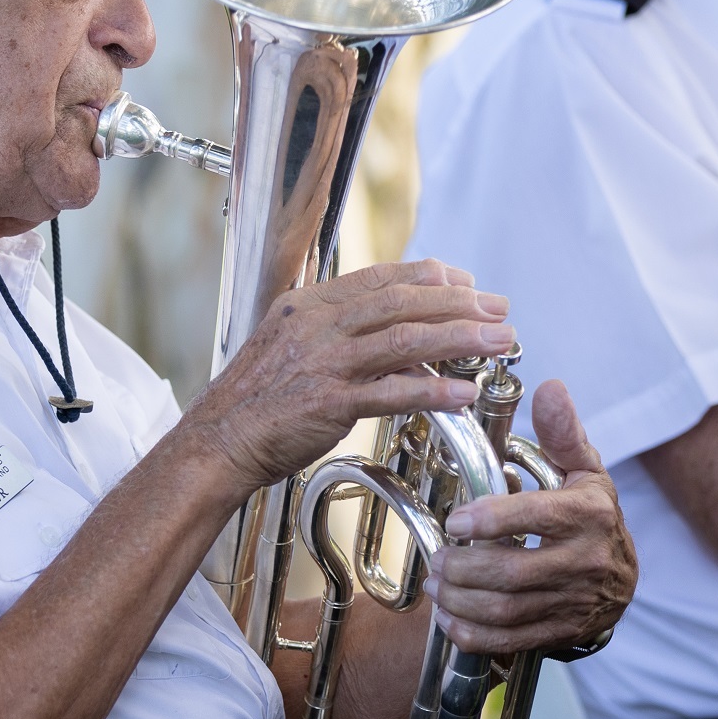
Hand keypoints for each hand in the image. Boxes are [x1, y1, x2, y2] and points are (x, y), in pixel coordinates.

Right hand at [184, 259, 514, 496]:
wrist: (216, 441)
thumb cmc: (255, 401)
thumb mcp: (291, 347)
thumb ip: (340, 336)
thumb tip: (400, 342)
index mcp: (309, 304)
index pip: (382, 277)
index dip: (431, 277)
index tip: (466, 281)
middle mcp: (318, 325)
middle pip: (403, 302)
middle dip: (460, 304)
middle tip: (500, 309)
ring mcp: (324, 362)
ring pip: (406, 340)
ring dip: (461, 339)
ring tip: (500, 341)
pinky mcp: (329, 402)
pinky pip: (393, 392)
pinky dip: (434, 391)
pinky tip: (465, 393)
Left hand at [424, 381, 635, 655]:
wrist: (623, 578)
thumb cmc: (593, 516)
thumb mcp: (584, 469)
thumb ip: (562, 432)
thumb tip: (550, 388)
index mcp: (589, 513)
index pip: (536, 516)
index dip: (490, 520)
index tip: (456, 521)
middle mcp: (586, 560)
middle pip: (514, 572)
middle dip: (465, 568)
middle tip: (437, 558)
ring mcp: (575, 601)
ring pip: (509, 610)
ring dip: (462, 602)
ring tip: (437, 585)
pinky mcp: (563, 632)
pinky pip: (513, 640)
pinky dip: (475, 634)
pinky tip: (450, 619)